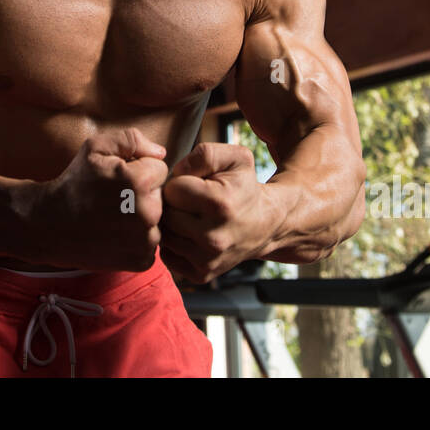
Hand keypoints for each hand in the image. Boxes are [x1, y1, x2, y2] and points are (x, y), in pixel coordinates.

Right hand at [35, 128, 168, 271]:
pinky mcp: (142, 260)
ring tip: (113, 218)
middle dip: (143, 194)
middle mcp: (147, 213)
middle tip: (114, 200)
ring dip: (142, 217)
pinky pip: (151, 243)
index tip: (119, 179)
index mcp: (139, 182)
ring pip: (158, 220)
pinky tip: (115, 235)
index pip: (160, 169)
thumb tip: (161, 152)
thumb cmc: (75, 183)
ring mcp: (145, 241)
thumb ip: (132, 139)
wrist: (50, 225)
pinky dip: (138, 240)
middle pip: (161, 196)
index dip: (140, 170)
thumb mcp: (95, 147)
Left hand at [160, 143, 273, 283]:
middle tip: (190, 202)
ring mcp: (207, 260)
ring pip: (164, 235)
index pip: (173, 189)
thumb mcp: (235, 158)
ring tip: (191, 217)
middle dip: (174, 204)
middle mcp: (214, 237)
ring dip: (172, 224)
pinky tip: (190, 235)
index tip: (194, 185)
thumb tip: (176, 172)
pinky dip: (174, 244)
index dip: (180, 183)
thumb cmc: (244, 187)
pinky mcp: (201, 275)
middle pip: (166, 214)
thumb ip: (204, 154)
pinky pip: (167, 256)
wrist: (265, 225)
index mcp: (220, 204)